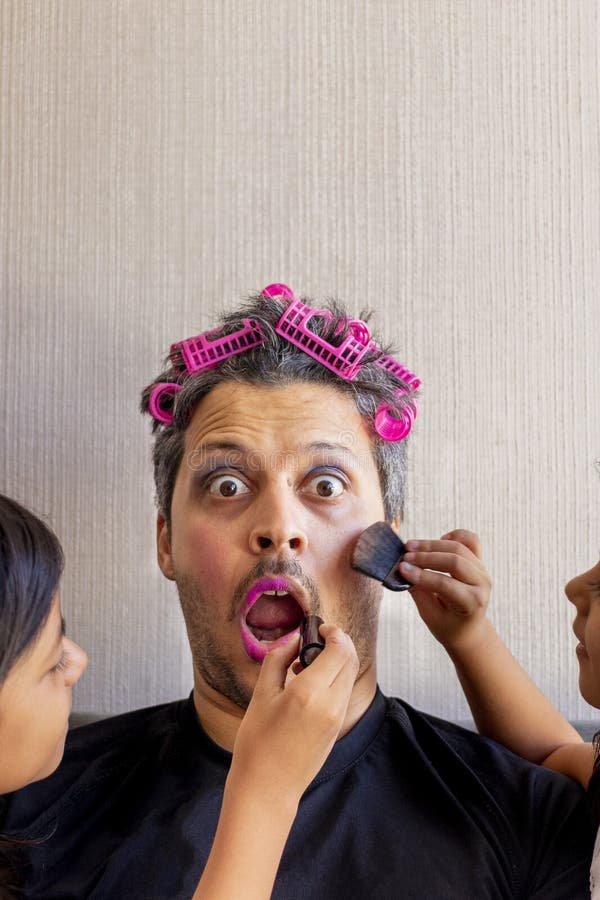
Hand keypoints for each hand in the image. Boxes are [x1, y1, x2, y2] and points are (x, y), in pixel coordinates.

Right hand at [228, 625, 357, 805]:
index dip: (333, 632)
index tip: (319, 628)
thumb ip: (278, 659)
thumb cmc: (257, 743)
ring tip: (305, 666)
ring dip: (337, 661)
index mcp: (310, 692)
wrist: (267, 788)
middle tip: (315, 641)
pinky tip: (309, 685)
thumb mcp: (261, 694)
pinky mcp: (338, 728)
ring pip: (349, 676)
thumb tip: (293, 639)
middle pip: (351, 659)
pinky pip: (343, 693)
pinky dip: (334, 680)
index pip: (339, 649)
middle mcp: (331, 704)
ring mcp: (338, 718)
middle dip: (339, 643)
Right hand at [398, 529, 491, 651]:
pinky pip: (470, 540)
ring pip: (459, 547)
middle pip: (454, 561)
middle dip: (426, 557)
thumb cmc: (447, 624)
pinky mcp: (479, 560)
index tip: (401, 569)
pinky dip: (455, 536)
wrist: (468, 628)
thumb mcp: (430, 614)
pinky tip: (439, 540)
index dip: (422, 575)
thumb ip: (418, 591)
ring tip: (410, 546)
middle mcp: (481, 584)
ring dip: (432, 545)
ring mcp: (482, 570)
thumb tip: (403, 569)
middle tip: (404, 556)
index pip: (445, 584)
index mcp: (472, 602)